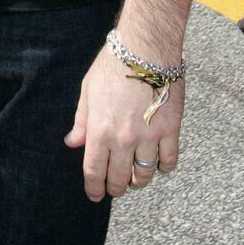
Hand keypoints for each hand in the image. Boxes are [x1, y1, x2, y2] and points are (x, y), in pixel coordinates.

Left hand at [65, 45, 183, 199]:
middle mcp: (123, 140)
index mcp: (100, 131)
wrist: (145, 49)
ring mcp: (149, 137)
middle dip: (115, 187)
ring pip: (144, 174)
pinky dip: (163, 167)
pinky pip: (168, 160)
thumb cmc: (113, 66)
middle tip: (116, 187)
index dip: (94, 188)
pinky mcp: (170, 130)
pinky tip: (158, 164)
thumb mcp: (88, 91)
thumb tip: (73, 143)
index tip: (95, 194)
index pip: (94, 172)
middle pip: (119, 178)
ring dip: (138, 180)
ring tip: (136, 177)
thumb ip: (82, 121)